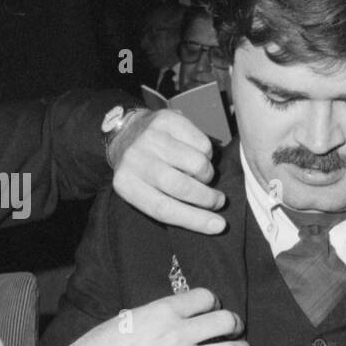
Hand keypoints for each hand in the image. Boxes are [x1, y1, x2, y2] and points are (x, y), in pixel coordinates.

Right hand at [51, 288, 253, 345]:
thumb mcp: (129, 318)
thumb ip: (157, 315)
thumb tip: (176, 315)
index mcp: (163, 312)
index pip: (205, 297)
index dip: (213, 302)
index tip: (212, 309)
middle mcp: (177, 334)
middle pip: (225, 321)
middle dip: (234, 324)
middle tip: (233, 329)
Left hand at [110, 109, 227, 234]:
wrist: (126, 132)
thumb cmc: (142, 170)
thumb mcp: (143, 191)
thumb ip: (169, 204)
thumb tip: (210, 221)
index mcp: (126, 185)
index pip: (163, 208)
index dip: (194, 219)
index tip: (219, 225)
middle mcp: (135, 159)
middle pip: (181, 186)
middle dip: (206, 198)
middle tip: (217, 201)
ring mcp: (151, 138)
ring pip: (197, 163)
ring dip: (206, 174)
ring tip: (200, 175)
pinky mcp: (166, 120)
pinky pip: (202, 143)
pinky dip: (206, 153)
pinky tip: (195, 154)